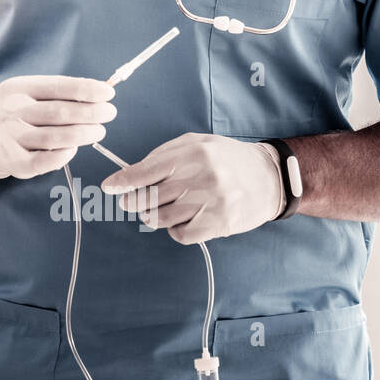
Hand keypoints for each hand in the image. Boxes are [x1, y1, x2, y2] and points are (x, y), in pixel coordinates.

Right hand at [0, 75, 115, 179]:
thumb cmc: (24, 113)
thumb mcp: (34, 94)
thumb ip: (63, 92)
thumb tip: (102, 92)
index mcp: (15, 88)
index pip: (56, 86)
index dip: (86, 90)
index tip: (108, 93)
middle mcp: (9, 111)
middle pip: (57, 112)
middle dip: (90, 113)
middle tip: (109, 113)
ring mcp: (9, 138)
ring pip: (52, 137)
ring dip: (82, 134)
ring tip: (98, 131)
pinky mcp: (14, 162)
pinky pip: (42, 162)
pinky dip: (63, 156)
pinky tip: (74, 149)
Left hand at [100, 133, 283, 243]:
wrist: (270, 176)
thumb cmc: (226, 158)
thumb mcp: (196, 144)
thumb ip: (163, 156)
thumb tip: (129, 174)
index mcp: (192, 153)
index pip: (146, 171)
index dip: (123, 181)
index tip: (108, 188)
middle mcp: (201, 177)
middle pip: (150, 197)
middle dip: (134, 201)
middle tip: (133, 202)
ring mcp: (212, 202)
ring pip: (161, 218)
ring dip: (153, 216)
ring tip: (160, 209)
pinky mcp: (220, 223)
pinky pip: (181, 234)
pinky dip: (174, 231)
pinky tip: (181, 221)